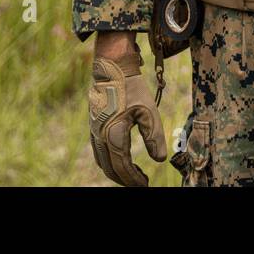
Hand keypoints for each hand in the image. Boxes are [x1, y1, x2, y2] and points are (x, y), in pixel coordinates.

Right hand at [88, 48, 167, 186]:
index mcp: (112, 135)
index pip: (122, 167)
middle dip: (125, 180)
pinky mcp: (93, 127)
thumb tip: (160, 160)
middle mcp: (99, 137)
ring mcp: (93, 132)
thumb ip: (154, 136)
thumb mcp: (148, 111)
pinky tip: (122, 160)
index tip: (145, 185)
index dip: (134, 180)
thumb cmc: (132, 88)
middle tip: (141, 183)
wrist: (111, 69)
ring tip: (133, 175)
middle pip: (110, 169)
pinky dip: (110, 161)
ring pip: (102, 162)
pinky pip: (99, 152)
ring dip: (117, 172)